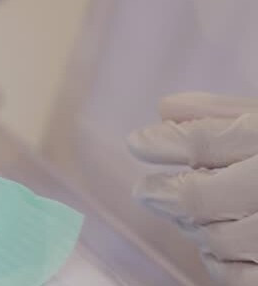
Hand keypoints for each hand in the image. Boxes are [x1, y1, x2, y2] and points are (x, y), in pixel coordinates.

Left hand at [128, 93, 257, 284]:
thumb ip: (223, 113)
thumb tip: (164, 109)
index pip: (201, 142)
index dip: (160, 144)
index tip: (138, 144)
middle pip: (201, 198)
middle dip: (164, 193)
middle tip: (146, 190)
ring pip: (217, 239)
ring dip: (192, 228)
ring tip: (182, 215)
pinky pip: (241, 277)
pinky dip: (220, 264)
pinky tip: (215, 249)